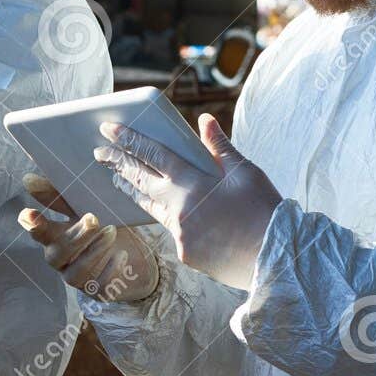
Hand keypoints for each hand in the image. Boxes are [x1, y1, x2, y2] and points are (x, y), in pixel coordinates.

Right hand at [17, 174, 158, 302]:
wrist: (135, 255)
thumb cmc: (104, 228)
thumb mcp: (85, 208)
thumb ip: (60, 197)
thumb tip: (28, 180)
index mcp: (55, 238)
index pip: (38, 232)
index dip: (32, 225)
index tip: (29, 214)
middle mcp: (62, 261)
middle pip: (56, 254)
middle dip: (74, 237)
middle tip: (93, 218)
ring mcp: (78, 278)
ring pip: (76, 273)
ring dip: (93, 251)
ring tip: (112, 232)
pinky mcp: (98, 292)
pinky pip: (98, 288)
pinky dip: (109, 272)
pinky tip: (120, 255)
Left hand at [93, 114, 279, 289]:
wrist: (275, 255)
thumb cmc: (263, 209)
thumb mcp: (245, 171)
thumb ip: (219, 146)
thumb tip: (204, 120)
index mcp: (192, 182)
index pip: (152, 154)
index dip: (128, 140)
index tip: (108, 131)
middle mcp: (178, 206)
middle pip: (140, 179)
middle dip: (118, 163)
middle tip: (99, 152)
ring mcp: (178, 232)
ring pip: (150, 206)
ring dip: (133, 190)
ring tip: (117, 178)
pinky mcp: (185, 252)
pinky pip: (172, 231)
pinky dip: (171, 218)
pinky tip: (167, 211)